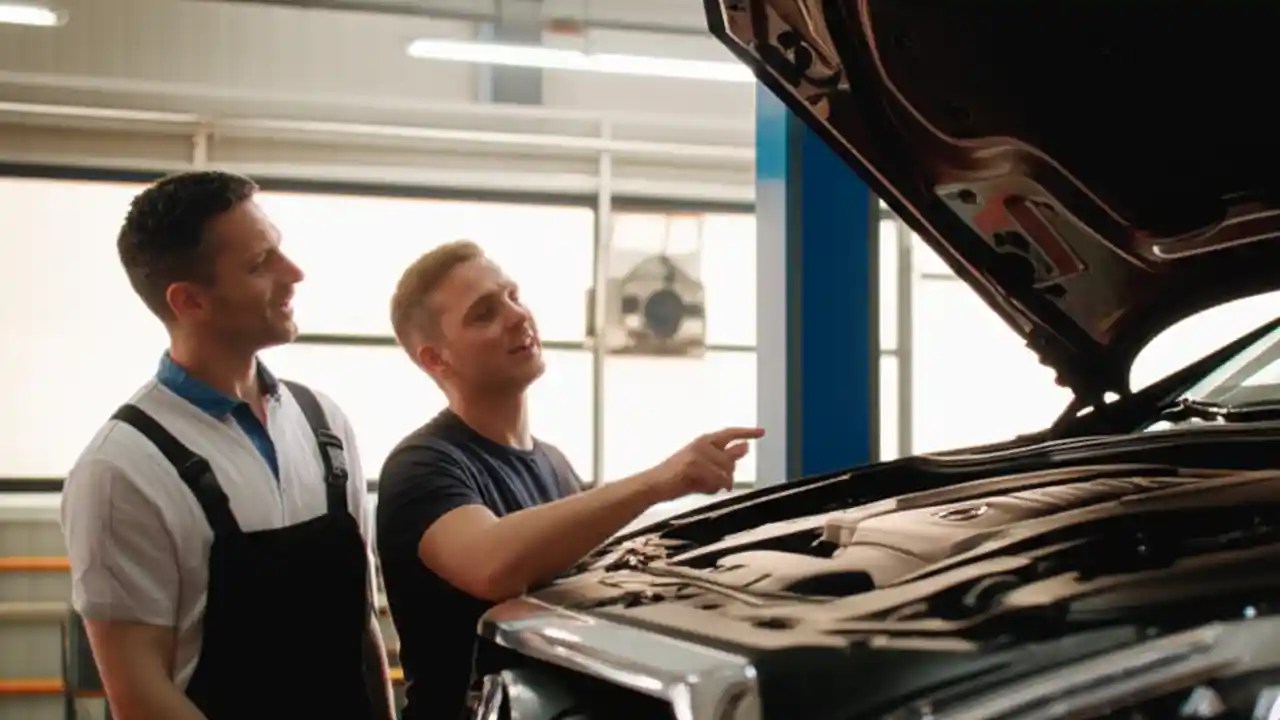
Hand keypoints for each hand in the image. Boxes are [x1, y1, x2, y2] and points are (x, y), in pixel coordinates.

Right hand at [646, 427, 765, 501]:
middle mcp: (702, 443)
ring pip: (726, 472)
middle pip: (731, 460)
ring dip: (718, 484)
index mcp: (704, 440)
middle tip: (711, 483)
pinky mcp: (694, 465)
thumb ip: (725, 457)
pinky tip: (700, 488)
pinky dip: (712, 488)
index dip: (747, 433)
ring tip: (701, 486)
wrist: (655, 485)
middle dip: (727, 475)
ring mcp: (698, 453)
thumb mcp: (704, 465)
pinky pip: (717, 480)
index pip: (730, 433)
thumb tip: (746, 448)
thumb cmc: (679, 477)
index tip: (762, 432)